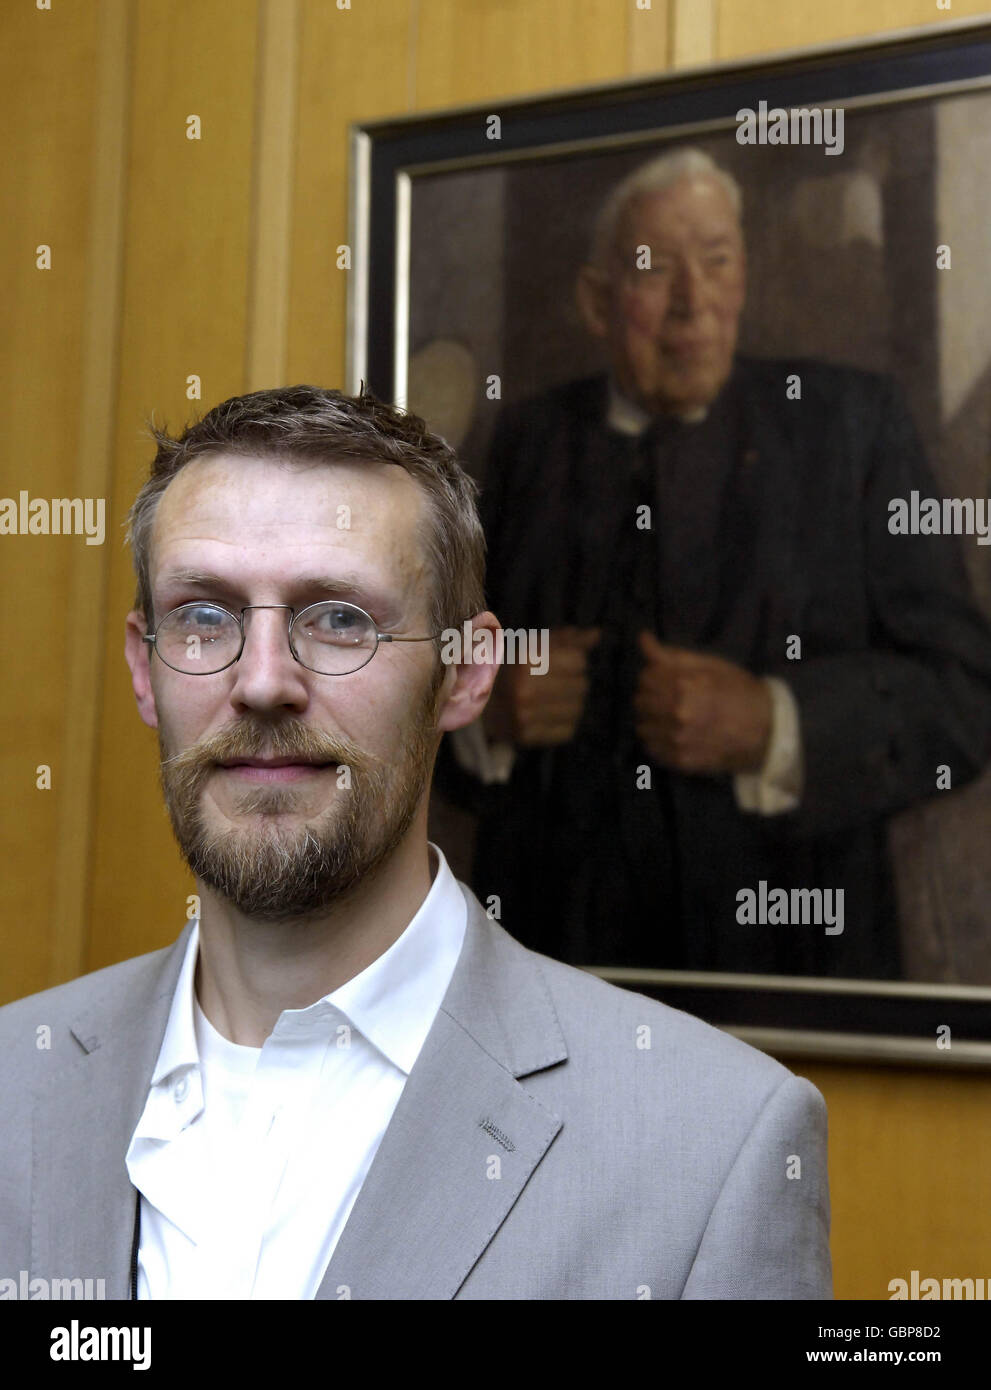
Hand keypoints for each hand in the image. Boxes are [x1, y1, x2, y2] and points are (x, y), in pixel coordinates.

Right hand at [483, 626, 600, 747]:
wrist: (477, 702)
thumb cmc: (512, 668)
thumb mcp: (534, 646)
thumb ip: (567, 640)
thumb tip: (598, 634)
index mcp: (525, 661)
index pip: (578, 661)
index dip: (574, 660)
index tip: (562, 662)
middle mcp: (524, 690)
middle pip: (580, 685)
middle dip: (573, 681)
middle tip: (555, 681)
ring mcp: (524, 716)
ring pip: (577, 708)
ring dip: (570, 702)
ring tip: (552, 697)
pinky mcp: (527, 737)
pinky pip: (567, 730)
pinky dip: (563, 721)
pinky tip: (547, 713)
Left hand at [633, 630, 772, 774]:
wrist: (766, 731)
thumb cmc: (740, 692)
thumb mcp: (710, 666)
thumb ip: (672, 656)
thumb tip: (643, 638)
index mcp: (685, 685)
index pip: (645, 678)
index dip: (654, 677)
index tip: (666, 680)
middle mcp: (677, 713)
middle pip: (640, 702)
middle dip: (651, 697)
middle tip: (669, 699)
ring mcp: (678, 739)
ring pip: (642, 727)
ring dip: (652, 721)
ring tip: (671, 719)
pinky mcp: (680, 760)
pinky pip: (652, 749)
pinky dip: (658, 741)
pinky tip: (674, 735)